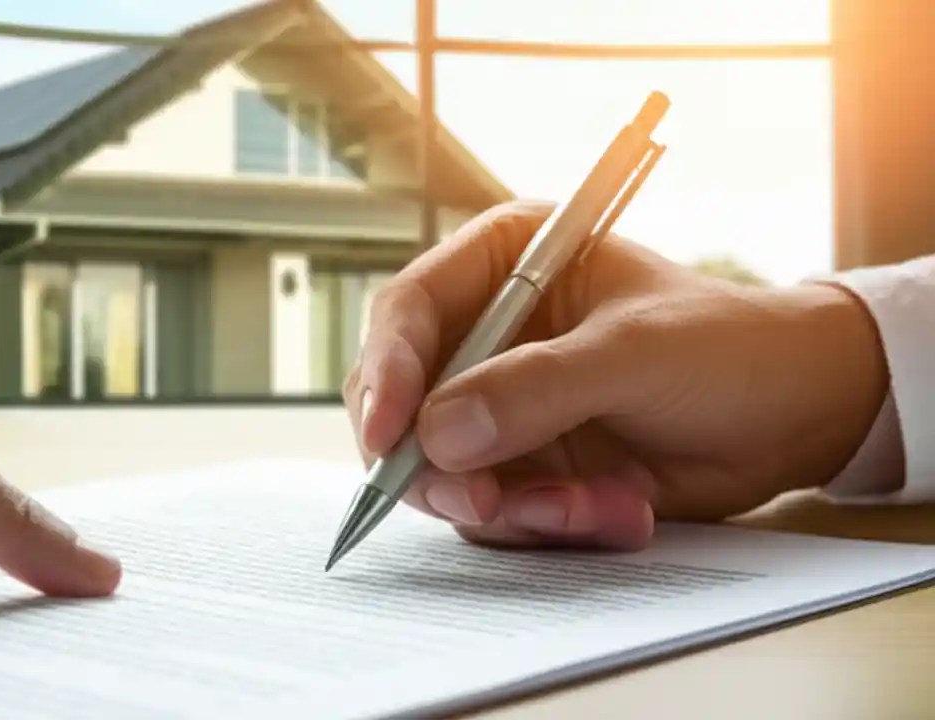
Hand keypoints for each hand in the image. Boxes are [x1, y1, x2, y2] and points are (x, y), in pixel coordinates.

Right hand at [344, 201, 888, 549]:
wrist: (795, 414)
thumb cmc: (728, 348)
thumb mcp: (636, 353)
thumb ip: (537, 388)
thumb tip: (438, 437)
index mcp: (502, 263)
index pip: (408, 312)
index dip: (386, 372)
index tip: (387, 437)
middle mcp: (486, 332)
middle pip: (404, 401)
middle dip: (438, 462)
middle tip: (485, 503)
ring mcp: (499, 403)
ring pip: (442, 468)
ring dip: (509, 504)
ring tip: (593, 506)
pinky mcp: (521, 462)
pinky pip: (492, 507)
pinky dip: (541, 523)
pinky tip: (613, 510)